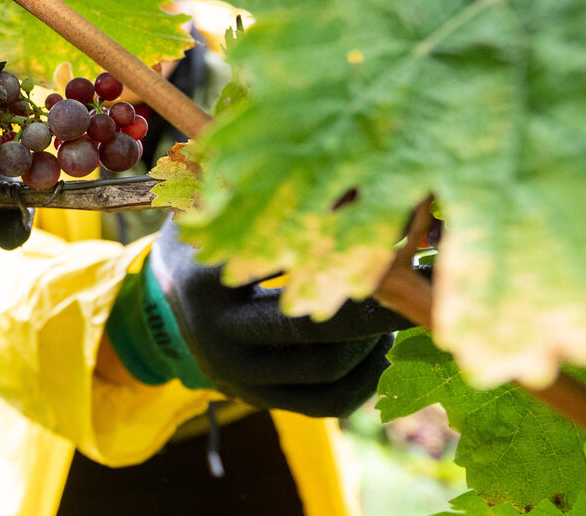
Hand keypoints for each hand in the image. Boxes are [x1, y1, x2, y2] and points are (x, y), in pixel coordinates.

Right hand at [150, 216, 419, 417]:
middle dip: (372, 308)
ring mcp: (236, 373)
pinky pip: (326, 402)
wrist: (165, 304)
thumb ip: (264, 192)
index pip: (282, 266)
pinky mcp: (257, 400)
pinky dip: (363, 379)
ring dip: (370, 341)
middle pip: (308, 328)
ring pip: (325, 368)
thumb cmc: (205, 240)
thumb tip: (350, 182)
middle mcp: (217, 332)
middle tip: (420, 285)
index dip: (339, 250)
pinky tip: (381, 351)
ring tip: (395, 311)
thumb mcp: (216, 206)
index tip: (385, 233)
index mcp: (206, 279)